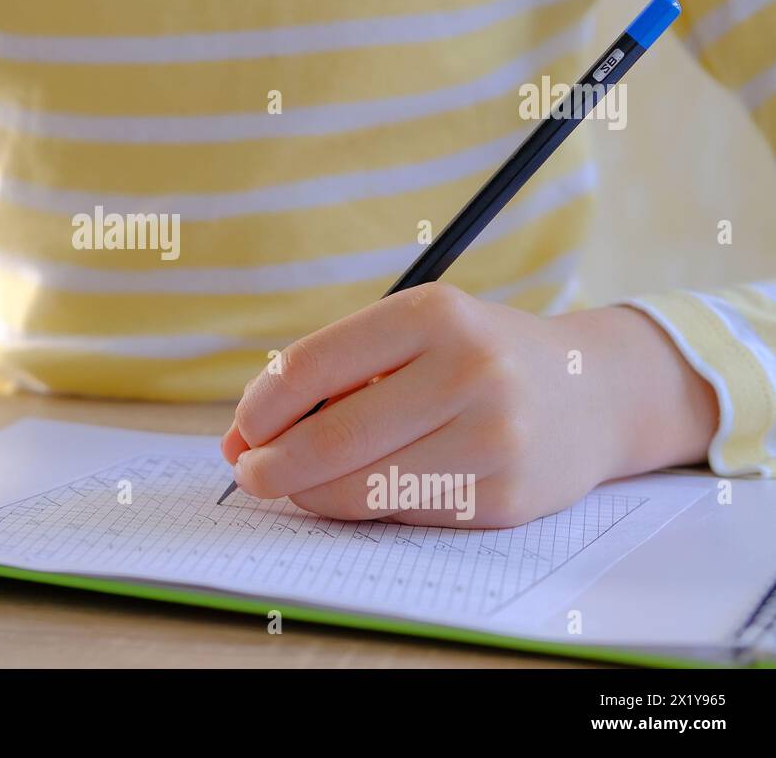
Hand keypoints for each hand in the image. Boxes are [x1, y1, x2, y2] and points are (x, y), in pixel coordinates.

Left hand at [221, 283, 717, 526]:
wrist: (591, 393)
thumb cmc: (473, 359)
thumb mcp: (411, 336)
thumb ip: (329, 377)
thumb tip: (239, 440)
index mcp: (434, 313)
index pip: (313, 364)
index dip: (261, 406)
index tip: (242, 428)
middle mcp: (469, 370)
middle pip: (333, 437)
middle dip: (273, 465)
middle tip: (249, 473)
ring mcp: (494, 438)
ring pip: (363, 488)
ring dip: (312, 493)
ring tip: (299, 483)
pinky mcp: (505, 497)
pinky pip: (402, 516)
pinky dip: (366, 508)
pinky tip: (366, 489)